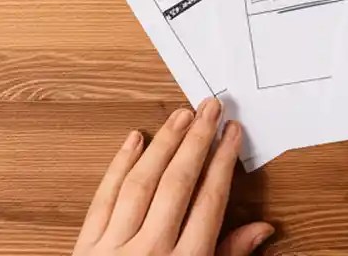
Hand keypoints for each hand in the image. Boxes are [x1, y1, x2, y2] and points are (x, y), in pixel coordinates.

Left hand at [72, 98, 273, 255]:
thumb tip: (262, 229)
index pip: (209, 201)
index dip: (223, 162)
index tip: (232, 133)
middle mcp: (150, 253)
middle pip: (178, 183)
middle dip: (198, 140)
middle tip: (211, 107)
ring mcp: (114, 249)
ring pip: (142, 183)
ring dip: (164, 144)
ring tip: (181, 115)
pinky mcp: (84, 249)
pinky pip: (104, 199)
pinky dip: (119, 166)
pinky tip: (134, 141)